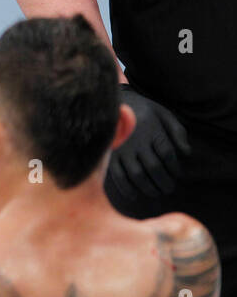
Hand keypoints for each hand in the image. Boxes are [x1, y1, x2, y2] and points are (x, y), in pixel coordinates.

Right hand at [107, 85, 190, 200]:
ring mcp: (121, 149)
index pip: (168, 155)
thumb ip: (178, 132)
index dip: (174, 168)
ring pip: (137, 174)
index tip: (177, 175)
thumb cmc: (143, 110)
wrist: (113, 102)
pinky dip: (126, 188)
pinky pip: (118, 176)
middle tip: (168, 189)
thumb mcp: (164, 114)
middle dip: (164, 182)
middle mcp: (137, 141)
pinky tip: (134, 195)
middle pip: (154, 167)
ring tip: (155, 192)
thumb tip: (186, 154)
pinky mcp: (109, 155)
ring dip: (148, 187)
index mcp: (152, 130)